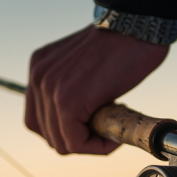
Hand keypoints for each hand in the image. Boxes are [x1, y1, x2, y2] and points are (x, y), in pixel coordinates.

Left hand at [25, 25, 168, 154]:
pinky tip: (114, 136)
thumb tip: (85, 116)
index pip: (39, 117)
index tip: (93, 126)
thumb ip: (75, 85)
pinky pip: (75, 142)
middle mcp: (38, 77)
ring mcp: (50, 89)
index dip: (66, 130)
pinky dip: (97, 147)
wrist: (138, 29)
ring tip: (112, 132)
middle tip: (106, 131)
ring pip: (61, 142)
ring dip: (89, 144)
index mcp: (40, 67)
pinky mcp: (68, 101)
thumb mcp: (86, 63)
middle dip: (78, 139)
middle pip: (47, 133)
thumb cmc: (124, 45)